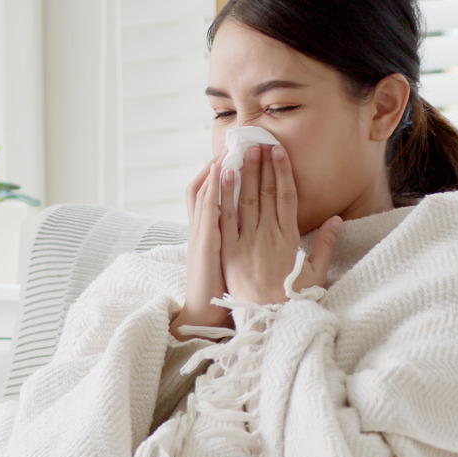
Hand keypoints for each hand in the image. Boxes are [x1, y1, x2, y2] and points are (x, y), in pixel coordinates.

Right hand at [171, 155, 230, 339]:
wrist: (206, 313)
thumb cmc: (225, 290)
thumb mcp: (231, 261)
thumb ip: (239, 240)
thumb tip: (255, 225)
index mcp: (214, 231)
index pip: (217, 194)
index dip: (225, 173)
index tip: (238, 155)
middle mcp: (204, 229)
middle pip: (210, 188)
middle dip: (221, 164)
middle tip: (233, 142)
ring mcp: (201, 235)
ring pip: (205, 194)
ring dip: (215, 170)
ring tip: (227, 148)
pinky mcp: (203, 245)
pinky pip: (206, 213)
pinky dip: (211, 192)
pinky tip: (218, 174)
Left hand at [219, 145, 341, 305]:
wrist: (268, 321)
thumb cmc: (292, 300)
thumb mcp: (315, 274)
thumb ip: (325, 245)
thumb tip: (337, 220)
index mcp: (289, 238)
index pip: (286, 196)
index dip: (283, 171)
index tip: (278, 151)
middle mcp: (268, 235)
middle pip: (265, 192)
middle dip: (261, 165)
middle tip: (257, 141)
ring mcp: (248, 242)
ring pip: (246, 200)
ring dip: (244, 173)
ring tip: (242, 151)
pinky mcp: (230, 251)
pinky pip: (227, 219)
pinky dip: (224, 196)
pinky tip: (223, 176)